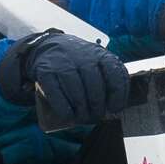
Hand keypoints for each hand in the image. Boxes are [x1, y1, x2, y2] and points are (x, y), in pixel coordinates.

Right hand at [14, 31, 128, 124]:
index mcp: (101, 55)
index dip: (118, 95)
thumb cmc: (79, 61)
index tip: (115, 109)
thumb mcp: (98, 62)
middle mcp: (83, 57)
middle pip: (95, 86)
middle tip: (96, 116)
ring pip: (77, 92)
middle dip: (97, 107)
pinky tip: (68, 115)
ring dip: (82, 110)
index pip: (116, 75)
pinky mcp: (46, 71)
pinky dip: (64, 109)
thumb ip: (109, 80)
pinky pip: (56, 94)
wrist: (48, 46)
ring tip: (83, 118)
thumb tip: (114, 109)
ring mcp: (64, 63)